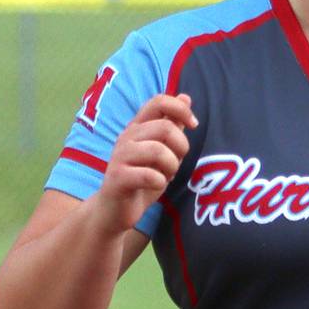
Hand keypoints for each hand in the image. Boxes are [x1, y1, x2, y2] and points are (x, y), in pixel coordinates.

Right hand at [86, 93, 196, 235]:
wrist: (114, 211)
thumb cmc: (141, 180)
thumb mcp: (161, 151)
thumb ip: (171, 126)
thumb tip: (185, 97)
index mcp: (137, 127)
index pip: (158, 101)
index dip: (180, 109)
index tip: (194, 125)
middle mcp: (127, 137)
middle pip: (165, 128)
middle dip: (181, 147)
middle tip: (176, 162)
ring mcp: (120, 157)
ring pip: (158, 150)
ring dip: (171, 166)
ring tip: (166, 175)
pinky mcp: (118, 178)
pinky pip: (149, 175)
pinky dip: (160, 182)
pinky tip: (156, 186)